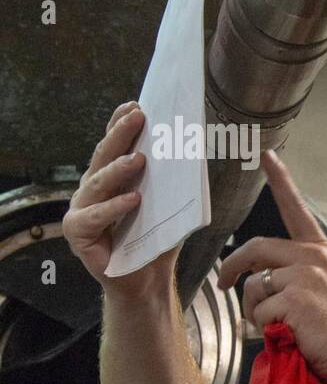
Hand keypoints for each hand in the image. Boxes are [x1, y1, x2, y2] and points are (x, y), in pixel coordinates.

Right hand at [65, 102, 178, 297]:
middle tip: (138, 117)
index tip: (136, 104)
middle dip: (121, 134)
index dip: (121, 122)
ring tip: (139, 158)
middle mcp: (92, 189)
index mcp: (110, 177)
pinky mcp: (78, 232)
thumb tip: (191, 149)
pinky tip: (133, 199)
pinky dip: (114, 207)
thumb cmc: (156, 239)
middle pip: (104, 156)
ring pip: (98, 183)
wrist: (148, 278)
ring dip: (119, 168)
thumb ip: (172, 181)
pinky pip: (95, 216)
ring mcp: (81, 209)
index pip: (113, 144)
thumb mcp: (169, 205)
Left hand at [218, 149, 326, 383]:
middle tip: (222, 286)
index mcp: (319, 253)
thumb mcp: (322, 292)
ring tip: (278, 327)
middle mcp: (312, 258)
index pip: (296, 210)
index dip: (281, 181)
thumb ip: (294, 278)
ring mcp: (304, 277)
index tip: (268, 157)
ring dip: (254, 312)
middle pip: (254, 249)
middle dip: (230, 269)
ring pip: (252, 287)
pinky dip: (264, 328)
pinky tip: (288, 335)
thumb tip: (256, 284)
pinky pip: (258, 311)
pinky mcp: (294, 298)